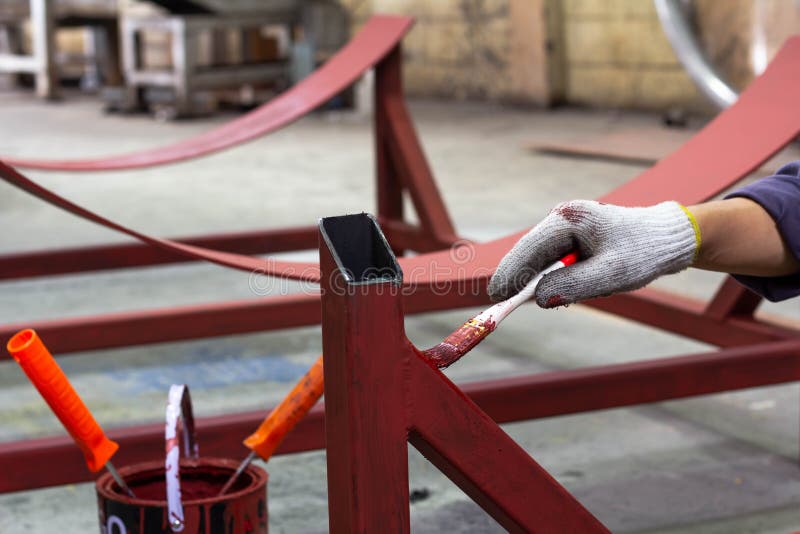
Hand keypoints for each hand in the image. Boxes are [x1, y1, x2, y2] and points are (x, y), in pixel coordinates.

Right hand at [487, 200, 698, 306]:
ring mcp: (568, 225)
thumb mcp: (611, 275)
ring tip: (587, 287)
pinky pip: (558, 260)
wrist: (670, 238)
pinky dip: (563, 276)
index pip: (528, 249)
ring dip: (552, 279)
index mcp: (569, 219)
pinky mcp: (575, 236)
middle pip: (530, 253)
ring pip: (544, 259)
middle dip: (525, 278)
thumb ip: (572, 286)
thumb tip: (537, 298)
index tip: (495, 296)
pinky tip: (589, 281)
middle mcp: (564, 217)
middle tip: (509, 302)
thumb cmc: (643, 252)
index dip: (510, 273)